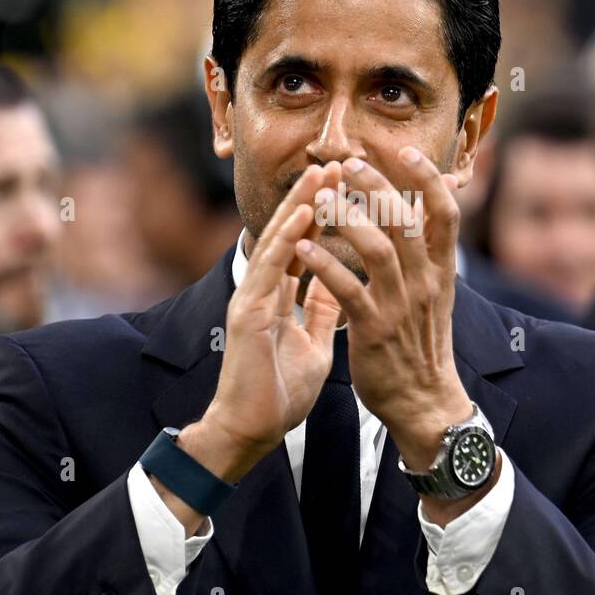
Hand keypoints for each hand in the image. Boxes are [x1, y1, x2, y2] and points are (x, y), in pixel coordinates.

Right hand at [153, 163, 343, 533]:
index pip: (302, 245)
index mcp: (278, 298)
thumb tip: (336, 284)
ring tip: (322, 173)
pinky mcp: (249, 313)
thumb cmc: (278, 394)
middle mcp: (263, 291)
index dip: (322, 216)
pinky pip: (272, 268)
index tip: (345, 188)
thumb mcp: (312, 344)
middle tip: (335, 163)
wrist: (251, 431)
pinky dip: (288, 237)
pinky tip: (305, 212)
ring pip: (278, 241)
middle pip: (289, 234)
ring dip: (300, 204)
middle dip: (312, 197)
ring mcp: (253, 298)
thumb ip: (320, 312)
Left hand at [295, 146, 472, 473]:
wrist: (424, 402)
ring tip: (323, 199)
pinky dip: (325, 265)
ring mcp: (400, 306)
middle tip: (350, 162)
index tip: (405, 151)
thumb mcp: (434, 297)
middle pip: (407, 221)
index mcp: (440, 272)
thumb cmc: (422, 346)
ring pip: (379, 249)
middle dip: (379, 186)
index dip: (427, 179)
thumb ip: (426, 257)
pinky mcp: (374, 329)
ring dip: (350, 218)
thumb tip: (423, 216)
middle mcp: (425, 283)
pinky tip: (303, 247)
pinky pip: (349, 289)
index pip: (444, 213)